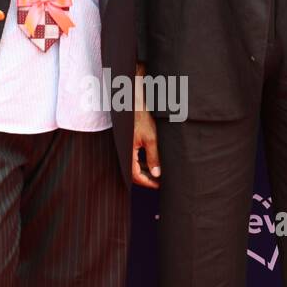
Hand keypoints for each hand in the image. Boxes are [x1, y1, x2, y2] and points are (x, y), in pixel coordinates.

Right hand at [132, 64, 160, 187]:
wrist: (134, 100)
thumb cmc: (141, 116)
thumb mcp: (151, 138)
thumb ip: (153, 157)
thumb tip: (157, 174)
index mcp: (128, 152)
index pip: (136, 175)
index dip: (148, 183)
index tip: (160, 186)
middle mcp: (125, 151)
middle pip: (135, 172)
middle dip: (148, 178)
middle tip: (162, 181)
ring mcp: (127, 146)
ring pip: (136, 164)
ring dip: (147, 169)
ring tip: (161, 172)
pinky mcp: (130, 141)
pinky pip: (136, 156)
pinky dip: (145, 161)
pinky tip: (155, 160)